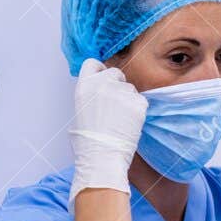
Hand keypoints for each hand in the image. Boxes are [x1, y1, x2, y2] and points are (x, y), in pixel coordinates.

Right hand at [69, 58, 145, 197]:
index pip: (92, 63)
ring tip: (120, 120)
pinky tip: (129, 124)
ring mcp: (122, 92)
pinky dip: (137, 110)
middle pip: (115, 72)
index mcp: (84, 86)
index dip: (99, 70)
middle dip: (116, 84)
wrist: (102, 157)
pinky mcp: (138, 102)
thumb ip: (89, 96)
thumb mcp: (79, 112)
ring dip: (127, 99)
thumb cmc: (86, 143)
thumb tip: (98, 93)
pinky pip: (140, 101)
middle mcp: (103, 84)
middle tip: (115, 104)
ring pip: (130, 88)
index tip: (102, 78)